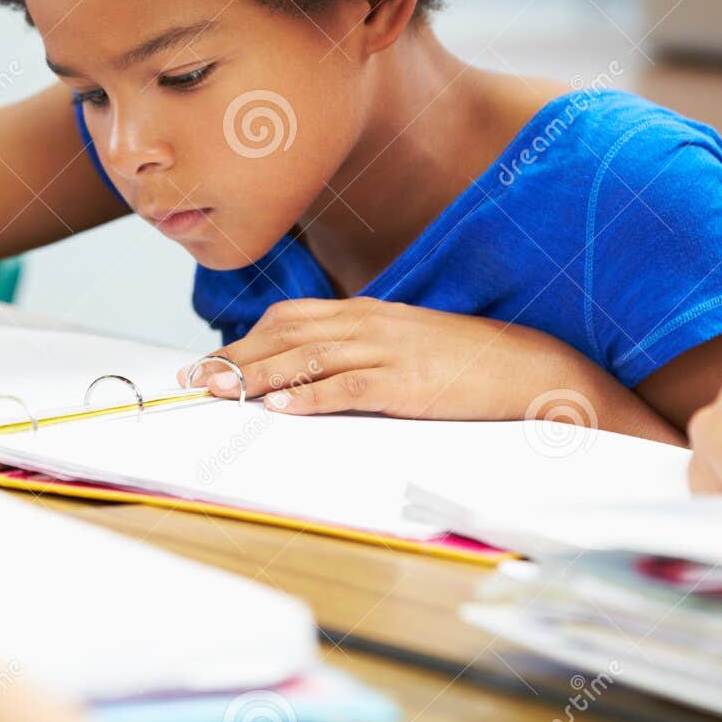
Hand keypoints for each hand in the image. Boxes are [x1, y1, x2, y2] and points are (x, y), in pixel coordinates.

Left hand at [180, 298, 596, 420]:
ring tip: (221, 392)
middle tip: (195, 380)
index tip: (208, 361)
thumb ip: (357, 350)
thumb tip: (308, 372)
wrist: (526, 367)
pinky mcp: (408, 383)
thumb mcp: (402, 344)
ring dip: (259, 377)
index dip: (244, 339)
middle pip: (287, 335)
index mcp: (366, 312)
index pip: (289, 318)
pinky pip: (350, 388)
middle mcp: (369, 323)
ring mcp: (388, 351)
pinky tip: (282, 409)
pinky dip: (311, 399)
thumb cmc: (461, 362)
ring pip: (308, 358)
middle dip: (236, 358)